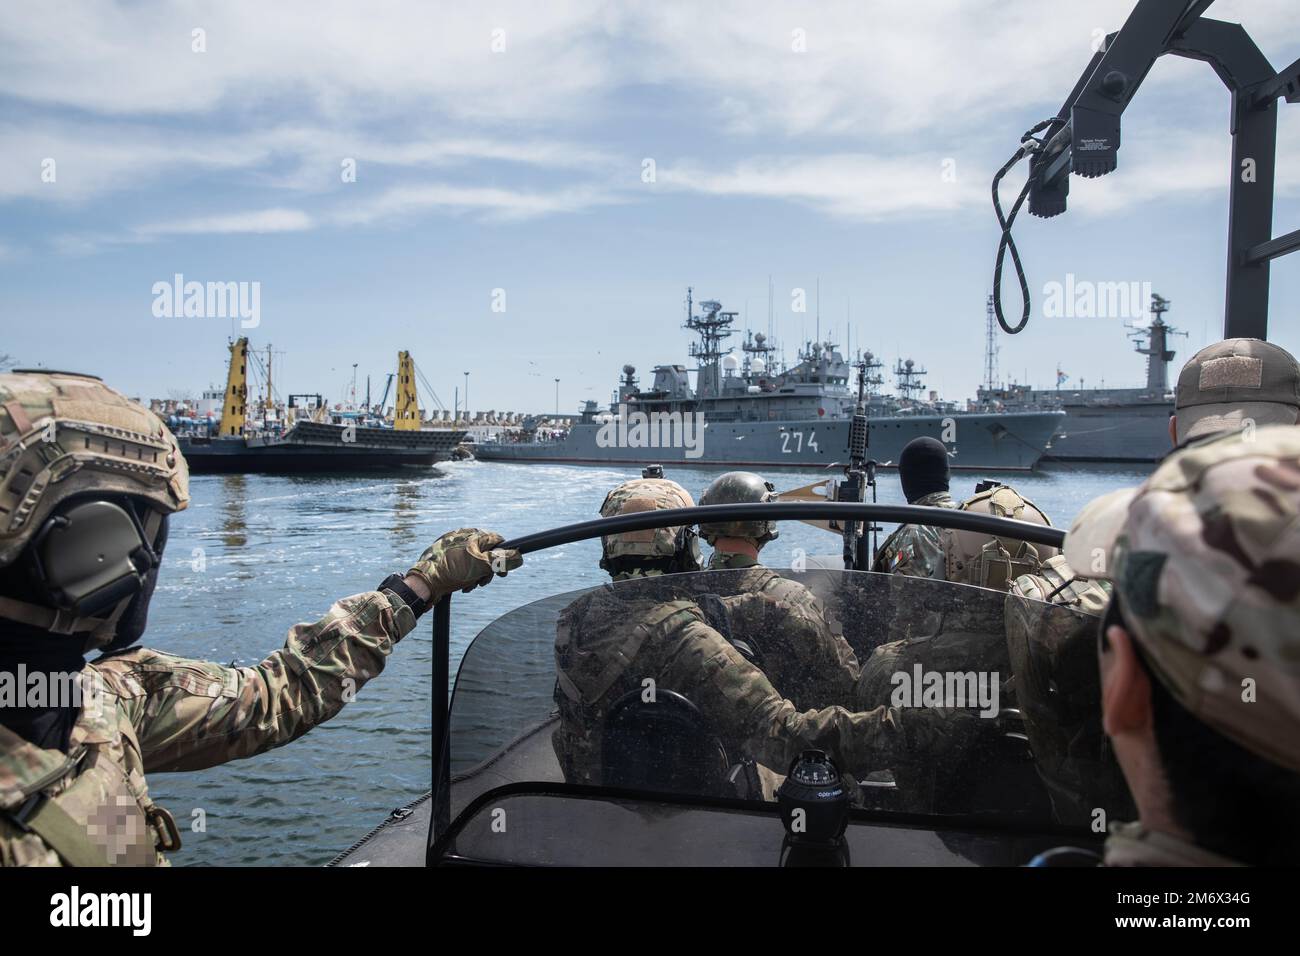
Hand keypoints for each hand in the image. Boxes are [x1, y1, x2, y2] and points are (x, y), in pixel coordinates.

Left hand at [406, 528, 522, 601]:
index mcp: (473, 535)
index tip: (503, 572)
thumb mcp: (480, 565)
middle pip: (487, 553)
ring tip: (470, 586)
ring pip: (475, 562)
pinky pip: (463, 567)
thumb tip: (519, 556)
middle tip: (483, 582)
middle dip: (488, 570)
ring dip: (477, 576)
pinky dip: (466, 577)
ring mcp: (454, 548)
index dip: (503, 557)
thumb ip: (501, 560)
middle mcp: (464, 539)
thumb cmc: (451, 571)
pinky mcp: (446, 559)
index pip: (497, 541)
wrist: (423, 582)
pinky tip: (462, 586)